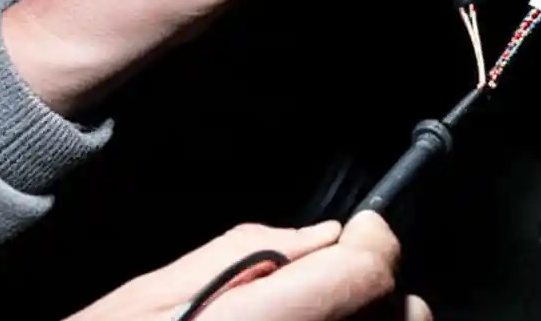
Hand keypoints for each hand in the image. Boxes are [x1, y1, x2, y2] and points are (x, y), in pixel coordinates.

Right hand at [68, 212, 430, 320]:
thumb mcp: (146, 299)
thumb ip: (241, 254)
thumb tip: (320, 237)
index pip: (364, 272)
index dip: (372, 240)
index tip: (363, 229)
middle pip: (395, 312)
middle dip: (373, 284)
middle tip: (337, 272)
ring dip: (372, 316)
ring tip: (322, 309)